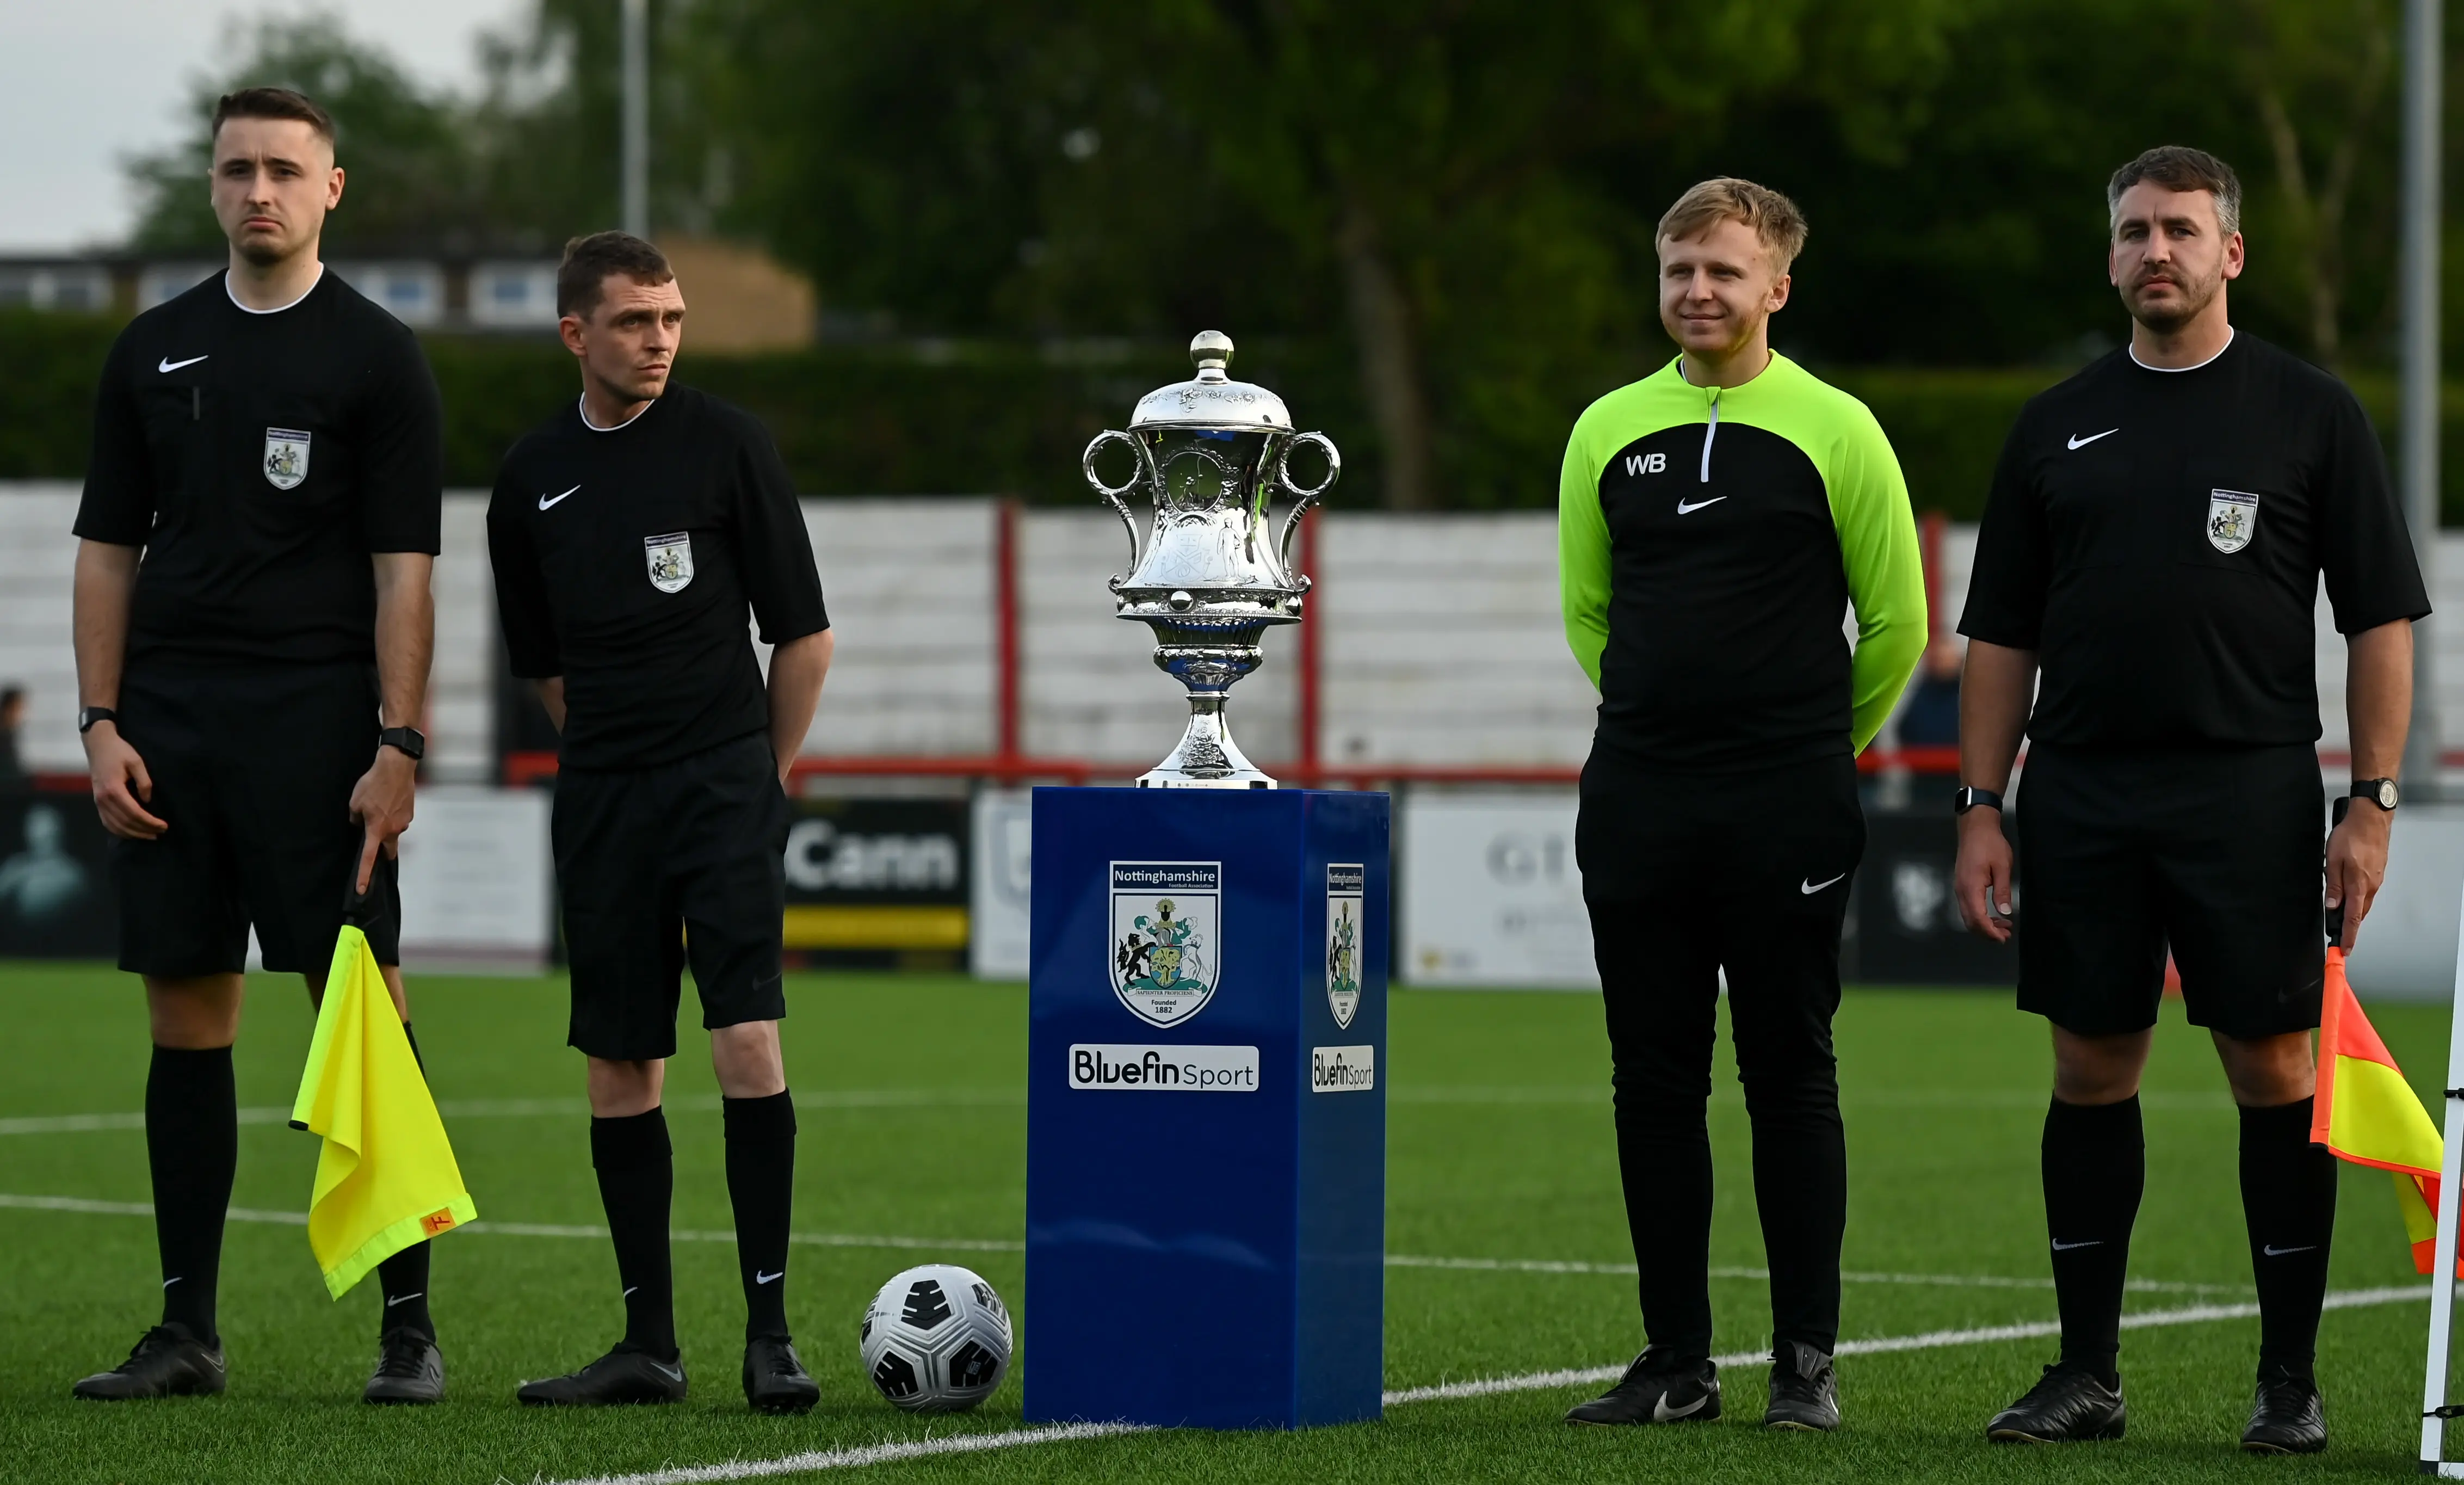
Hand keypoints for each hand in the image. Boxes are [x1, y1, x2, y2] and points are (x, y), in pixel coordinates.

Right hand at [83, 723, 166, 839]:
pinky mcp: (97, 802)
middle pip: (125, 822)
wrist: (98, 744)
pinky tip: (132, 833)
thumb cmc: (119, 751)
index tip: (164, 826)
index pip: (134, 813)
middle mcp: (103, 799)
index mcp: (114, 789)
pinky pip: (107, 822)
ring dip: (133, 834)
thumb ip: (144, 782)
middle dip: (144, 830)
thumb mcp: (137, 762)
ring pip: (115, 826)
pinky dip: (120, 831)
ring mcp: (98, 802)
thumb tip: (147, 800)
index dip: (150, 822)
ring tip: (150, 835)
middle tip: (161, 832)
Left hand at [347, 746, 417, 892]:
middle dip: (382, 852)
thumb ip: (355, 819)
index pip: (369, 858)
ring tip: (378, 806)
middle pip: (388, 850)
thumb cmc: (373, 784)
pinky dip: (393, 815)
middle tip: (374, 842)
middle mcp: (393, 830)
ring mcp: (405, 821)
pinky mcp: (410, 812)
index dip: (364, 875)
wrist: (396, 766)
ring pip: (394, 832)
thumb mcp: (355, 803)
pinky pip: (399, 819)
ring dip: (385, 826)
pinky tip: (387, 801)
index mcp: (377, 830)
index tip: (361, 890)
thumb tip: (360, 824)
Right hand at [1954, 806, 2014, 941]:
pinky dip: (1980, 916)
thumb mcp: (2002, 866)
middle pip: (1970, 922)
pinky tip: (1993, 914)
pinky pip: (1968, 907)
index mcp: (1971, 887)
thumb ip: (2002, 891)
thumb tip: (2005, 913)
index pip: (1978, 919)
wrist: (1974, 828)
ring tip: (2003, 926)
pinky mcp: (1961, 885)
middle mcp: (1961, 891)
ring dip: (1984, 925)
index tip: (2004, 938)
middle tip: (2006, 935)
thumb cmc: (1990, 844)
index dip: (1990, 932)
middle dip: (1987, 932)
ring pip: (1968, 916)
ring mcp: (1959, 888)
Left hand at [2324, 802, 2391, 950]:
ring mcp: (2376, 879)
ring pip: (2363, 902)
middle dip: (2349, 927)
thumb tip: (2332, 906)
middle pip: (2359, 913)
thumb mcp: (2333, 860)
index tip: (2344, 951)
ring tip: (2340, 918)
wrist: (2371, 818)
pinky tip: (2348, 895)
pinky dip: (2357, 899)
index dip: (2348, 936)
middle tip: (2339, 938)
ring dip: (2353, 912)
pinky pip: (2366, 891)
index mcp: (2359, 886)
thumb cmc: (2351, 836)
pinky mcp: (2377, 872)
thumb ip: (2333, 885)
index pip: (2353, 919)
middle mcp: (2371, 886)